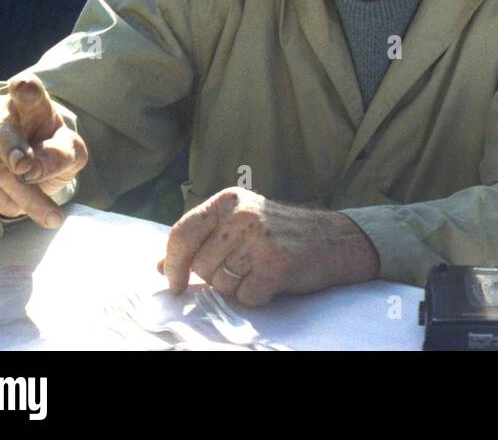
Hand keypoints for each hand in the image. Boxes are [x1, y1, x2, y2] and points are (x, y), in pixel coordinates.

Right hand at [0, 74, 88, 227]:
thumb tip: (32, 171)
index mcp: (30, 102)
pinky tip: (14, 201)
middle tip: (24, 166)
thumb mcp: (65, 147)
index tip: (24, 86)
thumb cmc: (44, 145)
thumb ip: (61, 155)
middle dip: (13, 150)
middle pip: (3, 133)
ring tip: (39, 206)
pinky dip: (1, 203)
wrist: (9, 151)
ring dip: (20, 197)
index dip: (25, 88)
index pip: (26, 90)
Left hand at [157, 187, 381, 305]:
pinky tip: (273, 278)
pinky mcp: (275, 264)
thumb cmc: (282, 233)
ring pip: (221, 284)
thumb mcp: (240, 223)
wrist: (336, 239)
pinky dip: (258, 295)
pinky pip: (246, 296)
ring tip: (261, 268)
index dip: (173, 263)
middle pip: (201, 266)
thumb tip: (161, 265)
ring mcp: (260, 239)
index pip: (182, 233)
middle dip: (216, 276)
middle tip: (244, 265)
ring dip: (238, 286)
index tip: (173, 283)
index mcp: (229, 200)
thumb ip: (202, 240)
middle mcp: (242, 215)